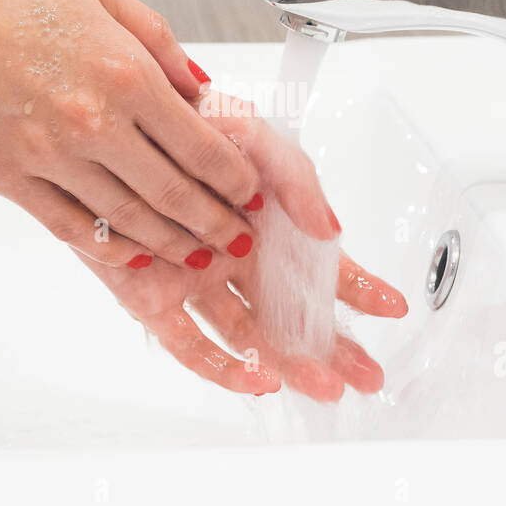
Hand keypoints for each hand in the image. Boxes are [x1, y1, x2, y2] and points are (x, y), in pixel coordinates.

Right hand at [0, 0, 260, 269]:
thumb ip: (155, 41)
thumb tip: (197, 84)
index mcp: (124, 71)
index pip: (202, 146)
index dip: (234, 180)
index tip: (250, 194)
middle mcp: (94, 122)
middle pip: (174, 193)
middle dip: (216, 223)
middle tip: (238, 241)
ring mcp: (47, 155)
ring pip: (126, 218)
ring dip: (170, 242)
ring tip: (198, 256)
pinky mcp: (4, 175)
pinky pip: (68, 226)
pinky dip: (107, 246)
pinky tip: (131, 252)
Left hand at [75, 96, 407, 400]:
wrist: (114, 123)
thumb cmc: (185, 120)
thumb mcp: (252, 134)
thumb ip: (296, 179)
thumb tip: (331, 229)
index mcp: (263, 223)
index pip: (320, 266)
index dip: (358, 288)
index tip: (392, 308)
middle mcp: (233, 257)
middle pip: (291, 313)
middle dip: (333, 346)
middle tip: (367, 374)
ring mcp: (195, 282)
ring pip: (249, 334)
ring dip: (290, 363)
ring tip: (324, 386)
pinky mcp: (152, 300)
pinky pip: (191, 344)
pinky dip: (225, 366)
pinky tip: (259, 380)